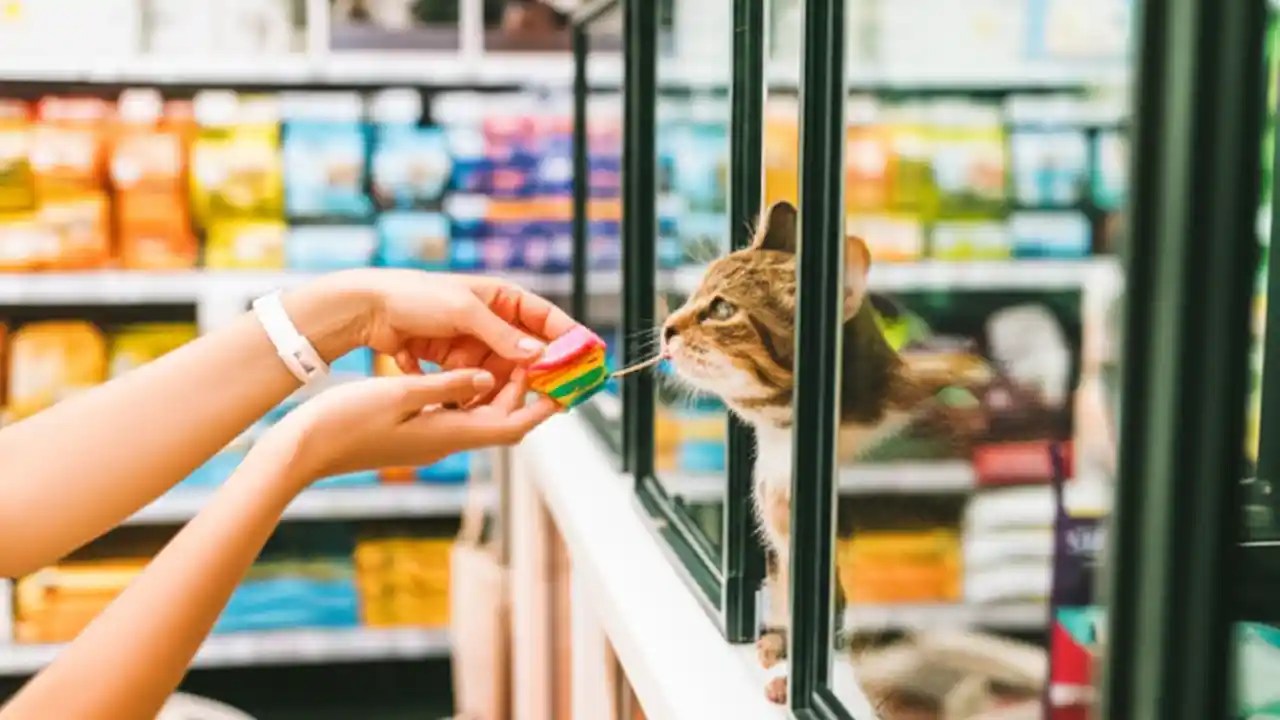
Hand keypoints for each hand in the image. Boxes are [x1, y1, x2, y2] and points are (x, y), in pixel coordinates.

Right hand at [262, 367, 559, 487]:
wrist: (304, 449)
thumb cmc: (347, 420)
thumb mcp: (402, 394)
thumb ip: (449, 386)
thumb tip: (487, 378)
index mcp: (450, 435)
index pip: (513, 424)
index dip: (543, 405)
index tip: (566, 383)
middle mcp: (447, 441)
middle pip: (502, 418)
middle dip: (526, 390)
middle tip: (542, 358)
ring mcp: (431, 440)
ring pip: (480, 414)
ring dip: (498, 388)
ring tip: (512, 356)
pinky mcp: (415, 434)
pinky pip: (456, 413)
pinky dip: (470, 391)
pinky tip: (468, 368)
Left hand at [285, 269, 578, 388]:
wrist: (369, 308)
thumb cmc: (417, 297)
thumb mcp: (465, 312)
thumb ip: (502, 336)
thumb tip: (538, 354)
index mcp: (502, 299)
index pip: (546, 319)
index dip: (569, 338)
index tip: (589, 358)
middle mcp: (491, 323)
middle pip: (527, 354)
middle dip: (537, 374)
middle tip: (554, 396)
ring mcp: (472, 344)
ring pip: (500, 374)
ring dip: (501, 388)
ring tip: (504, 405)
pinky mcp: (452, 362)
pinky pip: (472, 382)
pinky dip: (472, 392)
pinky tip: (469, 403)